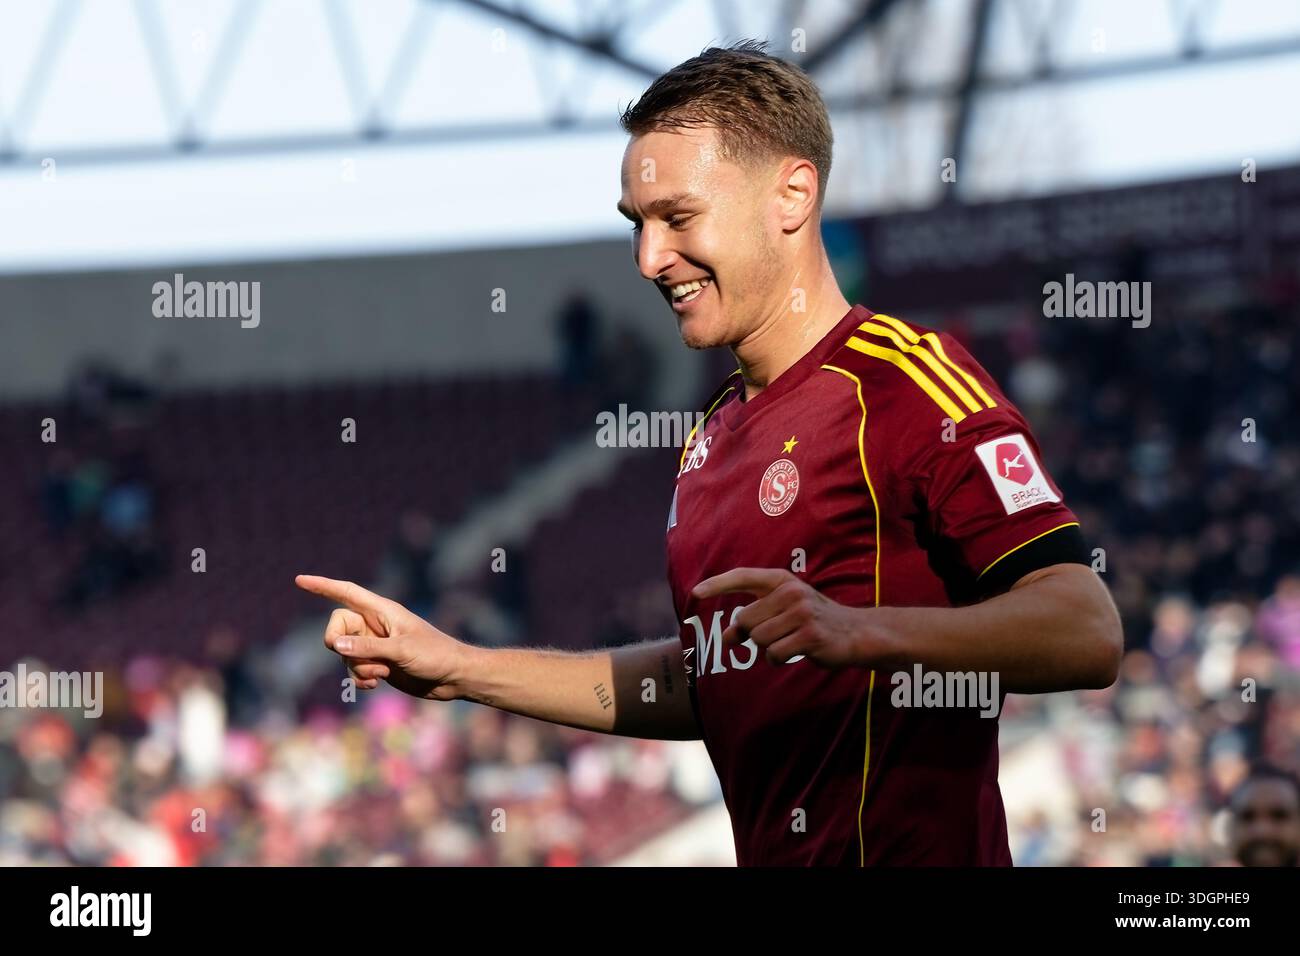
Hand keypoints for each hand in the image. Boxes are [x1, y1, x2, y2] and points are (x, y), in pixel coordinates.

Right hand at [295, 575, 471, 700]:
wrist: (453, 677)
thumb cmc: (435, 655)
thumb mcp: (401, 650)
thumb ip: (367, 647)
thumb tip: (334, 643)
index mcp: (382, 611)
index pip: (346, 593)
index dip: (323, 586)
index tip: (299, 580)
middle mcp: (375, 626)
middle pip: (337, 628)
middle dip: (340, 645)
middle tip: (356, 656)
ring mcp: (375, 645)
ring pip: (344, 654)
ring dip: (357, 667)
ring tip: (383, 673)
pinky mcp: (378, 664)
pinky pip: (353, 670)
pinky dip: (360, 678)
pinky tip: (376, 684)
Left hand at [692, 568, 880, 668]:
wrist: (856, 632)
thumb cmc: (813, 622)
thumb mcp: (783, 613)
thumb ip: (754, 620)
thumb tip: (724, 638)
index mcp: (782, 581)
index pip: (743, 577)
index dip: (717, 584)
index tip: (696, 592)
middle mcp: (791, 591)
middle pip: (746, 621)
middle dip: (754, 635)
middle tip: (779, 635)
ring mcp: (801, 612)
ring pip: (758, 639)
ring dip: (769, 648)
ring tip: (791, 642)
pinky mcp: (810, 635)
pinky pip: (774, 654)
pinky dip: (779, 659)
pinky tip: (797, 652)